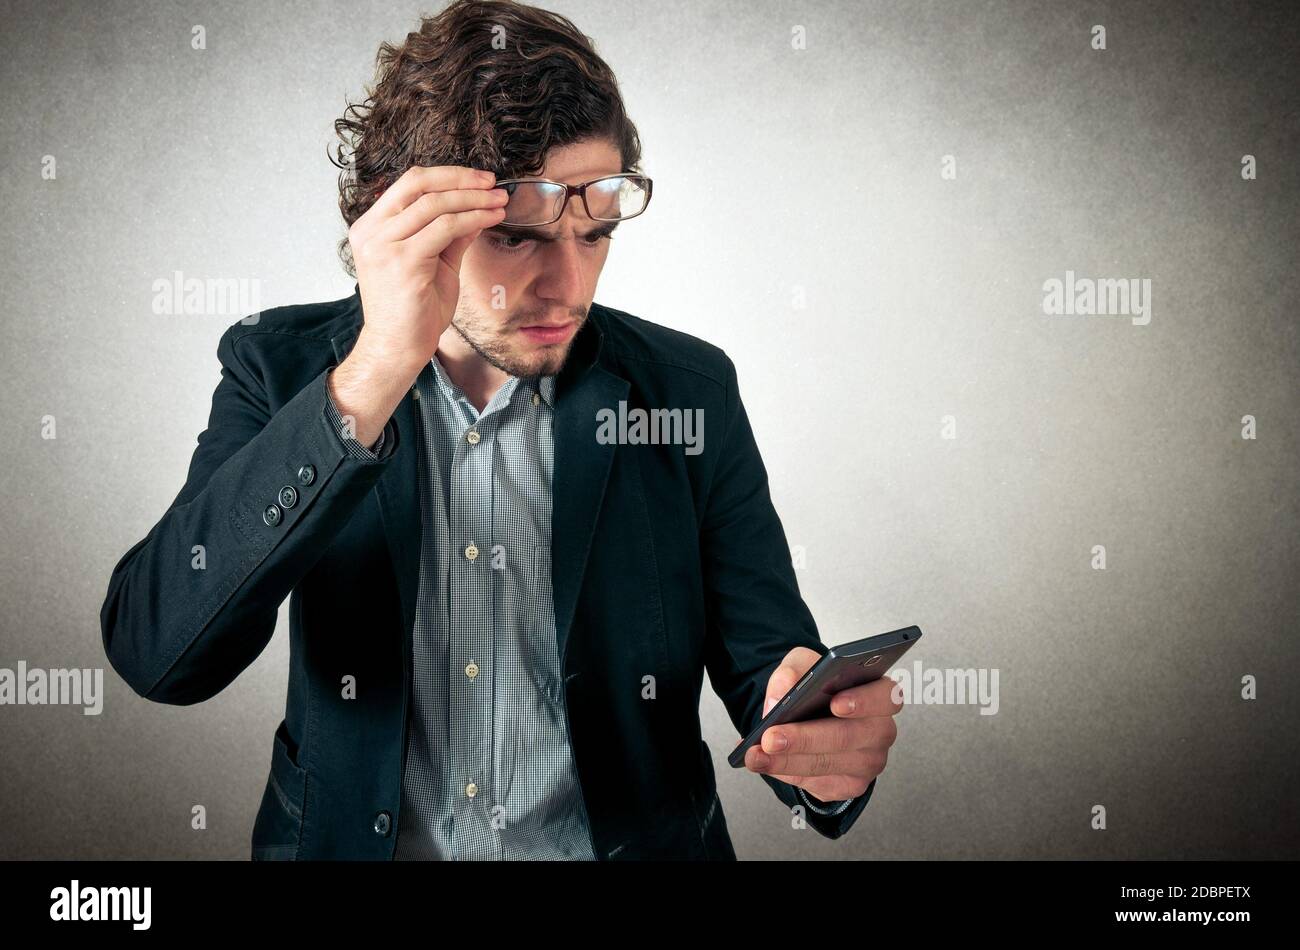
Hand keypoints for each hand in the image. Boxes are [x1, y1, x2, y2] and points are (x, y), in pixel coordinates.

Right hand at [329, 165, 508, 444]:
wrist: (398, 349)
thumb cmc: (414, 311)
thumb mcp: (434, 262)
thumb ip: (449, 235)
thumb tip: (475, 207)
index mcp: (371, 227)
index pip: (409, 184)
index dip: (447, 175)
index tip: (479, 179)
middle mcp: (372, 231)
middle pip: (418, 184)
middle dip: (461, 179)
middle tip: (493, 182)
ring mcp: (384, 245)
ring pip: (435, 204)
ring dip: (473, 199)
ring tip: (499, 201)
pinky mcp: (403, 262)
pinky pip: (444, 228)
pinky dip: (472, 219)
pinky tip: (491, 219)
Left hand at [736, 646, 901, 802]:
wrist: (811, 714)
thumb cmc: (817, 688)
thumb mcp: (803, 666)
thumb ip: (793, 671)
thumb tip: (779, 697)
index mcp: (880, 694)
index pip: (885, 697)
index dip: (863, 701)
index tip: (836, 704)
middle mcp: (881, 730)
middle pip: (848, 737)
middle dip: (805, 739)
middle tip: (771, 738)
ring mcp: (870, 761)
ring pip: (829, 764)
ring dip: (788, 761)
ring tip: (756, 755)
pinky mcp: (852, 784)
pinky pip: (820, 784)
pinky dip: (789, 773)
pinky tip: (767, 764)